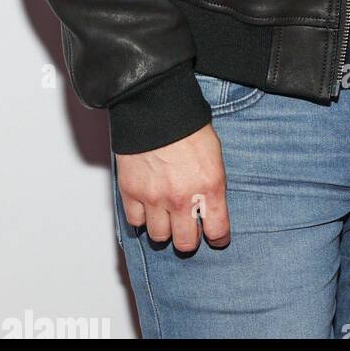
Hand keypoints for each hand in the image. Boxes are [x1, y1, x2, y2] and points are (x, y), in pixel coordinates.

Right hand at [115, 123, 230, 251]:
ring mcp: (154, 198)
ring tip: (167, 216)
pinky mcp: (131, 193)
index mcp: (209, 186)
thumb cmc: (189, 126)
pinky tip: (148, 207)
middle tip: (189, 230)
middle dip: (189, 239)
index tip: (217, 238)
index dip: (218, 237)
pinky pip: (136, 222)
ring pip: (159, 236)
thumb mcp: (214, 155)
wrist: (156, 107)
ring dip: (164, 229)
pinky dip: (142, 218)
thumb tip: (210, 206)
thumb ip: (212, 184)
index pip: (217, 230)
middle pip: (185, 243)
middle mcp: (182, 198)